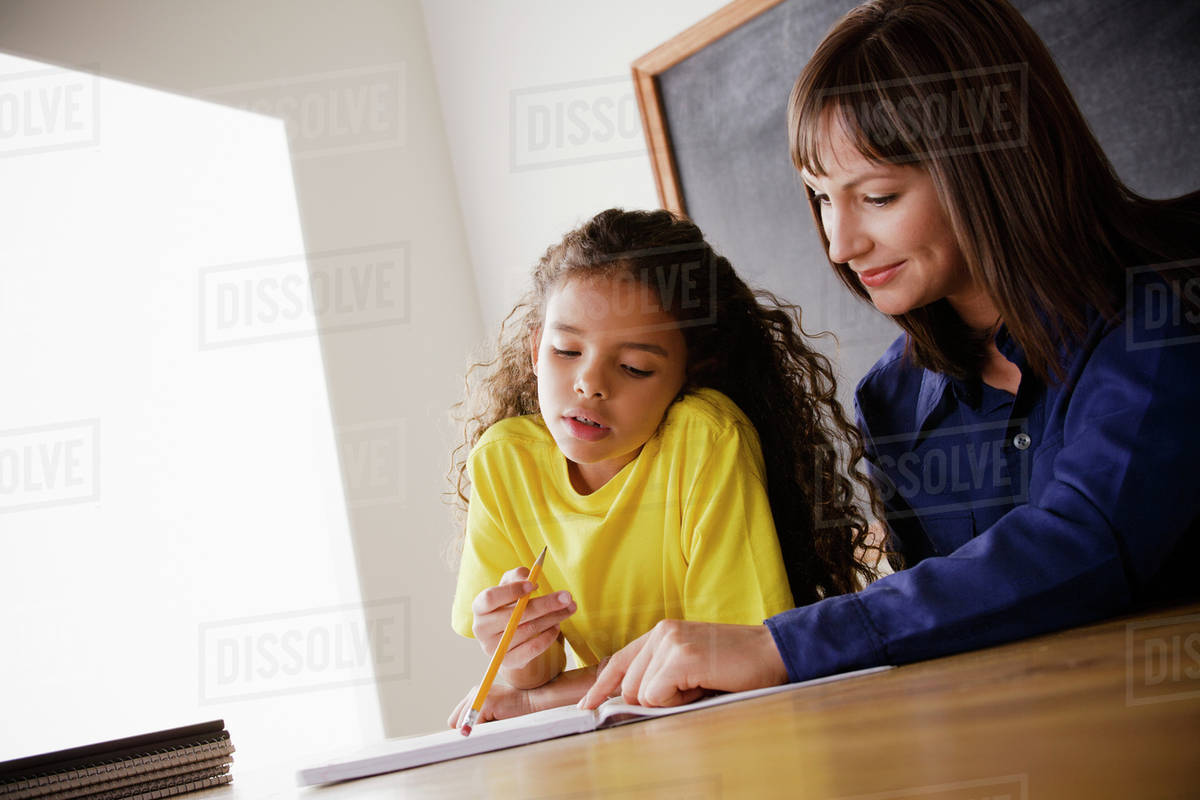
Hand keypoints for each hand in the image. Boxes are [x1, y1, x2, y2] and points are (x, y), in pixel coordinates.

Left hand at [447, 683, 531, 728]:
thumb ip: (478, 722)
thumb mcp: (494, 717)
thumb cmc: (517, 714)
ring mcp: (479, 695)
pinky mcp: (485, 702)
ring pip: (464, 725)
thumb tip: (463, 738)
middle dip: (469, 732)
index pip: (456, 719)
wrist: (535, 703)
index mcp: (476, 694)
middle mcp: (475, 692)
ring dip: (479, 731)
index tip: (474, 736)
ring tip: (497, 724)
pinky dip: (485, 731)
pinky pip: (474, 726)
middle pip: (456, 722)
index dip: (465, 729)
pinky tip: (500, 721)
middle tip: (487, 731)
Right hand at [471, 567, 575, 670]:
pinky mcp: (508, 662)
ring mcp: (493, 648)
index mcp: (479, 607)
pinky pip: (532, 649)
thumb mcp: (509, 586)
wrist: (505, 635)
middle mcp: (482, 629)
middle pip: (515, 616)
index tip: (535, 585)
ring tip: (569, 608)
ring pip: (528, 630)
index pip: (491, 598)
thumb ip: (517, 576)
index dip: (512, 591)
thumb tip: (530, 577)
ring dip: (553, 618)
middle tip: (567, 597)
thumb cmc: (508, 604)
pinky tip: (557, 625)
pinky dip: (548, 636)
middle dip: (545, 604)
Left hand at [577, 620, 788, 708]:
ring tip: (700, 684)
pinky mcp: (680, 658)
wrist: (773, 653)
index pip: (620, 661)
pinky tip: (702, 685)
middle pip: (630, 687)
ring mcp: (670, 643)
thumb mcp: (691, 665)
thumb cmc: (737, 666)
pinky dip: (679, 701)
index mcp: (662, 632)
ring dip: (671, 701)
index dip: (602, 686)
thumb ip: (662, 674)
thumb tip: (634, 700)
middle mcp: (661, 632)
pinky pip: (657, 696)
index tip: (587, 705)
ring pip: (641, 694)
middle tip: (693, 688)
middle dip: (657, 700)